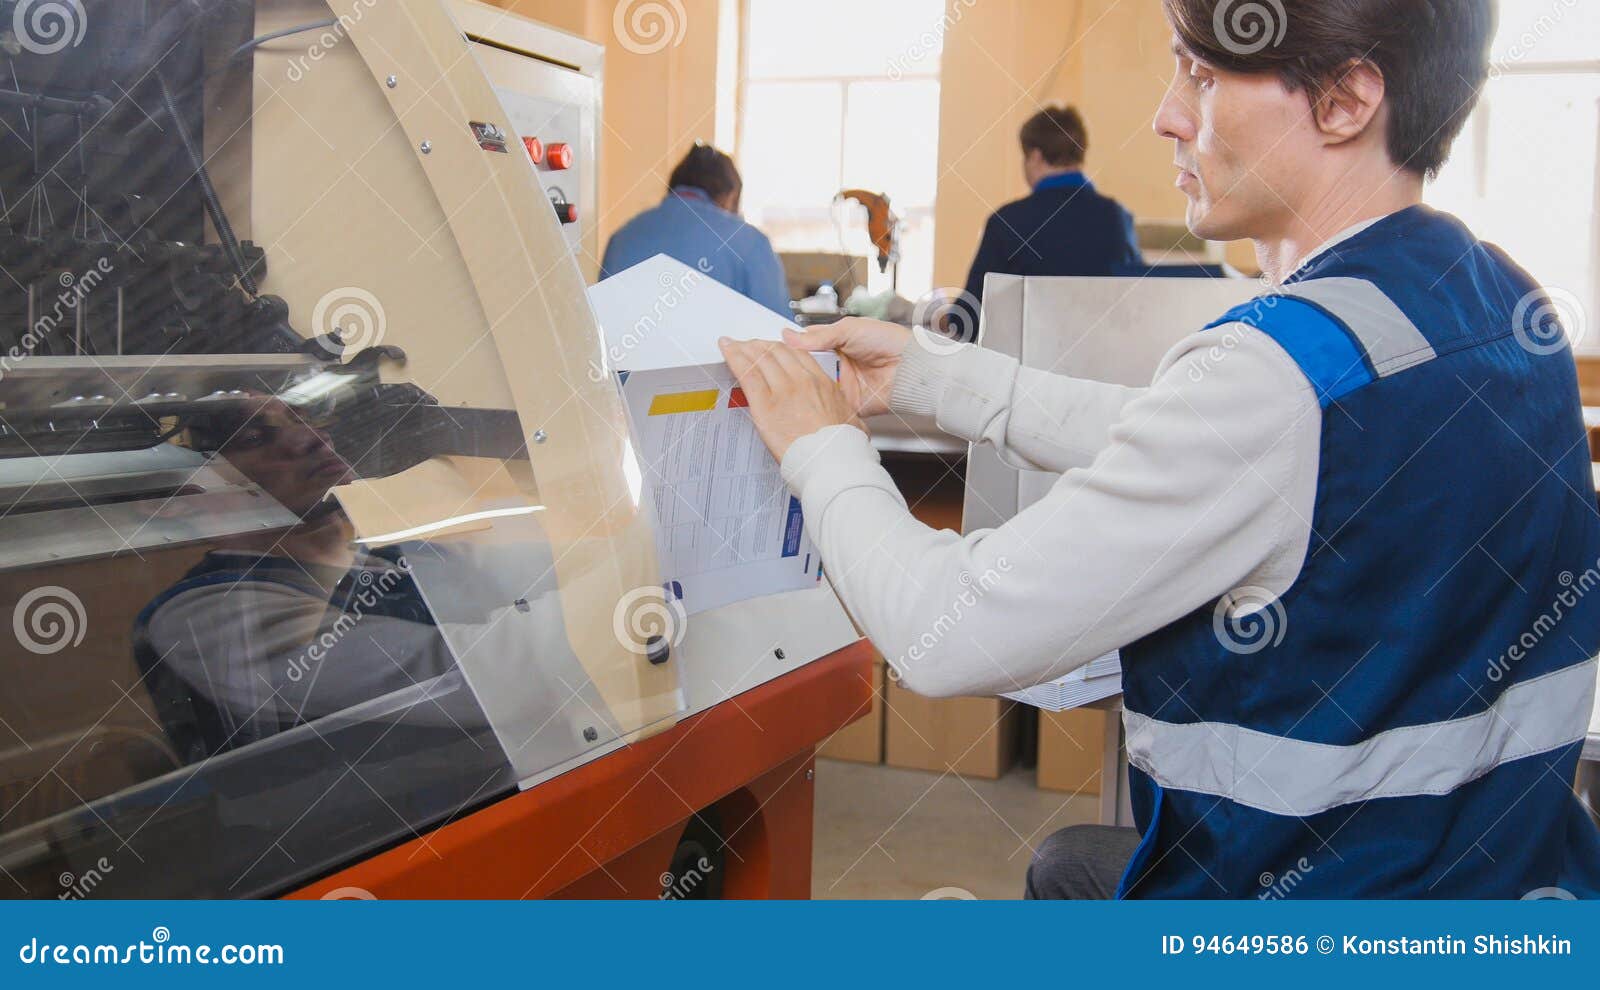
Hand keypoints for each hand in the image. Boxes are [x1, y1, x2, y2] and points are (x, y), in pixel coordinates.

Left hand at [719, 338, 866, 462]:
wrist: (832, 462)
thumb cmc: (841, 449)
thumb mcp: (853, 423)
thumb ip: (848, 415)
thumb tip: (852, 420)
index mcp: (822, 384)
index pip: (797, 354)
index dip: (782, 348)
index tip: (774, 349)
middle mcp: (802, 381)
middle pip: (777, 351)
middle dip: (761, 345)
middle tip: (750, 346)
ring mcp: (783, 390)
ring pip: (760, 357)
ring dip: (744, 348)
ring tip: (734, 345)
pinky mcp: (765, 404)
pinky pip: (746, 372)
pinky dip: (733, 357)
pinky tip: (726, 349)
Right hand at [780, 318, 910, 418]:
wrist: (912, 368)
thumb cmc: (888, 341)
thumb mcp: (849, 330)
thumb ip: (818, 336)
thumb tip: (788, 336)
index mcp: (834, 344)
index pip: (803, 347)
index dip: (787, 349)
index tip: (766, 350)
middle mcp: (835, 366)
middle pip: (803, 370)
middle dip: (788, 370)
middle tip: (768, 369)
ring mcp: (840, 386)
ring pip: (811, 389)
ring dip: (798, 389)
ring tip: (778, 386)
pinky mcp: (846, 405)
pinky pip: (826, 407)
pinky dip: (814, 406)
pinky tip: (798, 403)